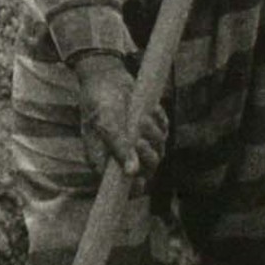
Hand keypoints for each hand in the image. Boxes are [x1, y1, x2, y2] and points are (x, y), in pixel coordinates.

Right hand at [72, 53, 166, 179]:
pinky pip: (164, 131)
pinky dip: (160, 121)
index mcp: (105, 158)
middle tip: (140, 141)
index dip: (134, 187)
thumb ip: (119, 147)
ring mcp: (139, 141)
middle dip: (147, 155)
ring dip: (154, 134)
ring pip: (159, 150)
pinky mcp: (151, 128)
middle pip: (147, 169)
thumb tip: (131, 172)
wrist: (106, 76)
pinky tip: (149, 110)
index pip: (122, 185)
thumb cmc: (100, 101)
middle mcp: (123, 154)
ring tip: (142, 118)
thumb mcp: (106, 123)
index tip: (141, 181)